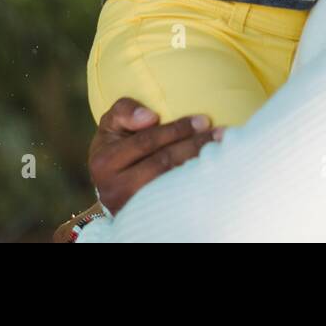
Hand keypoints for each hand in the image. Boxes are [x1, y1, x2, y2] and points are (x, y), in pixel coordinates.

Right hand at [88, 97, 221, 213]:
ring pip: (172, 183)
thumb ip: (124, 110)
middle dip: (195, 145)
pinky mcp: (145, 215)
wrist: (111, 181)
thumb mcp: (112, 123)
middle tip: (220, 134)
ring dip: (199, 164)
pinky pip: (175, 198)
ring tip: (222, 149)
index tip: (203, 119)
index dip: (177, 129)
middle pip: (163, 163)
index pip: (147, 141)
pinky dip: (194, 182)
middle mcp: (115, 188)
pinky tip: (212, 169)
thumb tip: (149, 117)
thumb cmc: (117, 143)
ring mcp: (130, 205)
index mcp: (104, 162)